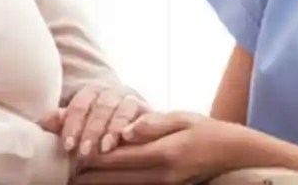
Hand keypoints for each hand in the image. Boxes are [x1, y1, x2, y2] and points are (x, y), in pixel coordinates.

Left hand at [39, 83, 147, 157]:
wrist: (134, 119)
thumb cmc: (102, 123)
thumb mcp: (82, 122)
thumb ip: (66, 122)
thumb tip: (42, 122)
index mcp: (91, 91)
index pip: (79, 105)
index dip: (72, 125)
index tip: (68, 145)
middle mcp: (111, 91)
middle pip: (100, 107)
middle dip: (91, 131)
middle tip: (84, 152)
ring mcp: (130, 98)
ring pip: (121, 109)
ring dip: (112, 129)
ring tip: (105, 148)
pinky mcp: (147, 108)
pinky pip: (143, 114)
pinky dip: (136, 125)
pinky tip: (128, 136)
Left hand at [70, 111, 234, 184]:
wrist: (233, 154)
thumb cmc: (207, 130)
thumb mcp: (184, 118)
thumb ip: (154, 123)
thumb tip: (127, 128)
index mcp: (163, 154)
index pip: (118, 157)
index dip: (92, 156)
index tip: (70, 153)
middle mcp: (161, 174)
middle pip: (115, 177)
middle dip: (88, 174)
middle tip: (64, 171)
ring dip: (99, 181)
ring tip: (75, 179)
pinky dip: (116, 183)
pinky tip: (101, 180)